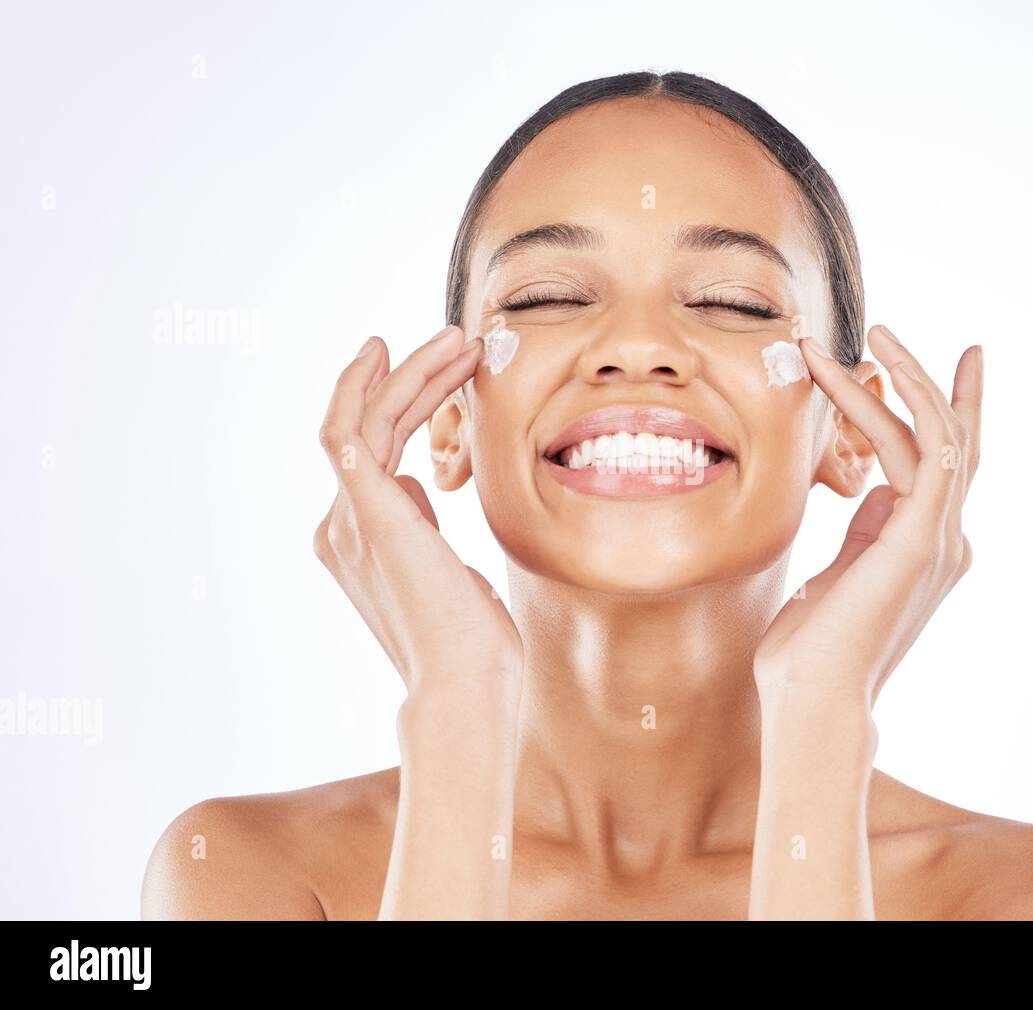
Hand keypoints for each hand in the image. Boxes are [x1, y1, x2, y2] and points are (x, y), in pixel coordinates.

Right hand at [313, 326, 523, 695]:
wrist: (466, 688)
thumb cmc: (474, 647)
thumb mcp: (450, 575)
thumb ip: (422, 531)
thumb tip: (418, 489)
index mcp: (362, 543)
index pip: (380, 454)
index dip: (414, 406)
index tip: (451, 373)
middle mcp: (341, 529)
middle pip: (371, 430)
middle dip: (415, 380)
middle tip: (459, 341)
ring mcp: (347, 521)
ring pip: (364, 421)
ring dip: (408, 373)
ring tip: (456, 339)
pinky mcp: (365, 514)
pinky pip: (347, 432)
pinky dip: (364, 386)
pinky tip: (388, 352)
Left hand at [753, 325, 982, 714]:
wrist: (811, 696)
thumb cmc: (809, 648)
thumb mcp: (838, 574)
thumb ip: (864, 533)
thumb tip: (872, 490)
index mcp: (925, 549)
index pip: (941, 468)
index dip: (940, 414)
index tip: (928, 371)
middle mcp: (945, 540)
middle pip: (957, 444)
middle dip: (945, 384)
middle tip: (929, 338)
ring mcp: (940, 538)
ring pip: (938, 434)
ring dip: (905, 376)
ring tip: (873, 332)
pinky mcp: (922, 537)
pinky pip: (925, 448)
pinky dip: (905, 400)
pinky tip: (875, 366)